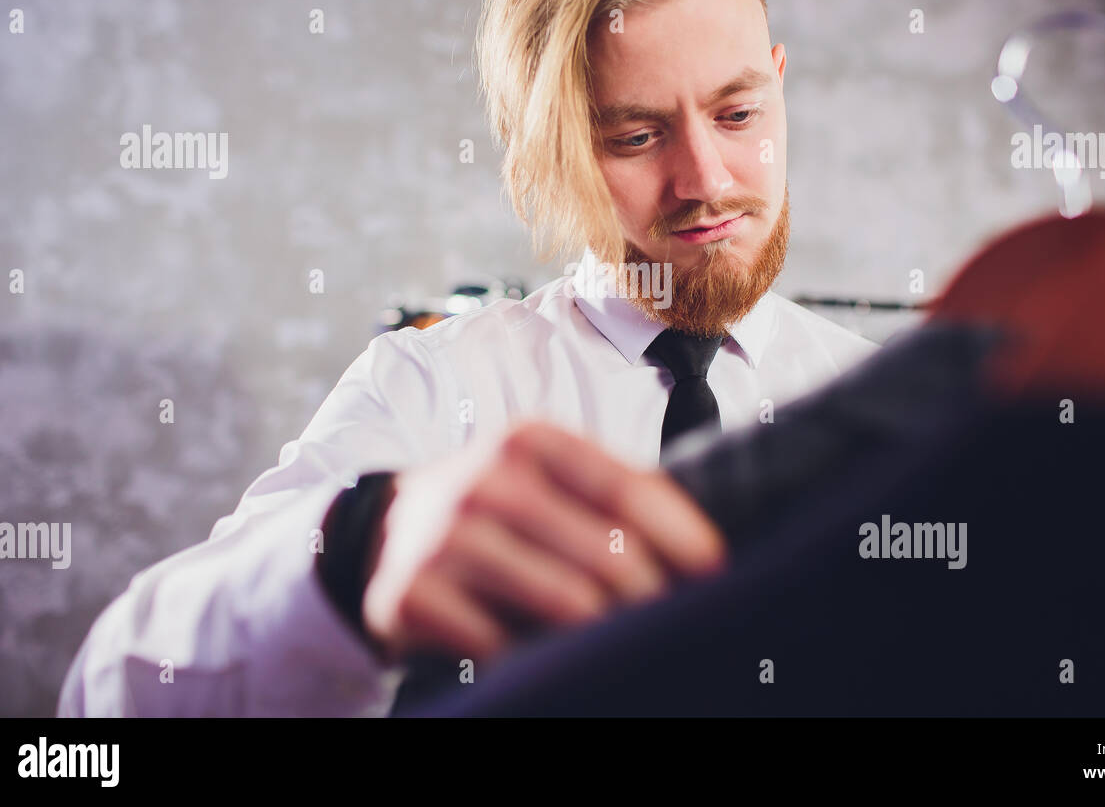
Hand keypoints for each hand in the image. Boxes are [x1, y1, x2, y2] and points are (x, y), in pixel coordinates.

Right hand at [361, 420, 726, 665]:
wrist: (386, 535)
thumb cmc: (498, 510)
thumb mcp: (546, 478)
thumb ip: (614, 496)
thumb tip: (704, 550)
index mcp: (530, 440)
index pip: (626, 487)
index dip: (682, 533)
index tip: (718, 570)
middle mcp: (488, 480)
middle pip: (606, 551)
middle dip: (653, 597)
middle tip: (677, 626)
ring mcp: (448, 537)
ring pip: (565, 603)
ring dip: (608, 635)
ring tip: (631, 651)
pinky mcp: (413, 595)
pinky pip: (502, 645)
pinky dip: (537, 662)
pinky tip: (554, 665)